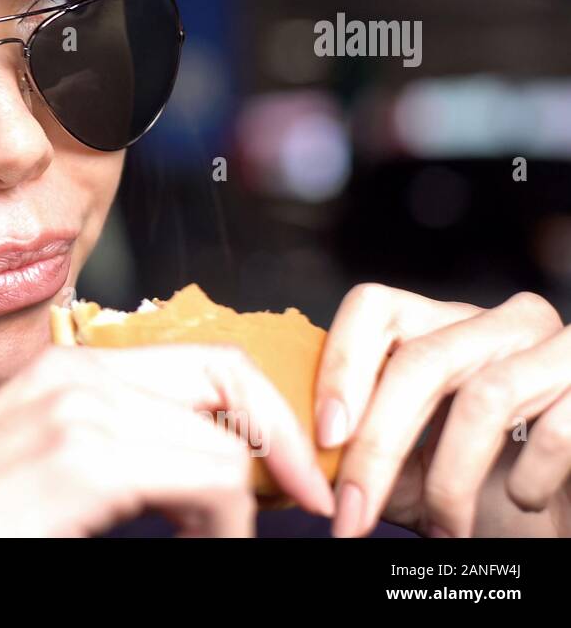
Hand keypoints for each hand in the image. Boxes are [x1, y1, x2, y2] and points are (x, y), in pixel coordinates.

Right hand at [0, 343, 335, 536]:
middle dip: (284, 438)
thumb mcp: (42, 465)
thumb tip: (202, 469)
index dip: (260, 413)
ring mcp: (78, 407)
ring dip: (242, 507)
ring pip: (226, 442)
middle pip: (228, 374)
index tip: (287, 472)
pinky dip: (224, 526)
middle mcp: (75, 371)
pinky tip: (193, 548)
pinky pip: (210, 479)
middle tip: (305, 497)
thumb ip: (113, 446)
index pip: (199, 362)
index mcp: (63, 367)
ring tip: (214, 545)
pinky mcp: (83, 457)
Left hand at [315, 283, 570, 536]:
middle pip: (419, 362)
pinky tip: (521, 502)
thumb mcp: (410, 473)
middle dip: (378, 447)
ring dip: (452, 480)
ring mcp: (557, 348)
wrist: (564, 520)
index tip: (323, 439)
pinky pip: (555, 430)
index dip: (341, 367)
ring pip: (485, 398)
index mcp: (442, 327)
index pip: (373, 307)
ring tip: (446, 531)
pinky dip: (525, 481)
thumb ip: (358, 454)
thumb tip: (294, 460)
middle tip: (352, 513)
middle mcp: (499, 322)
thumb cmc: (488, 492)